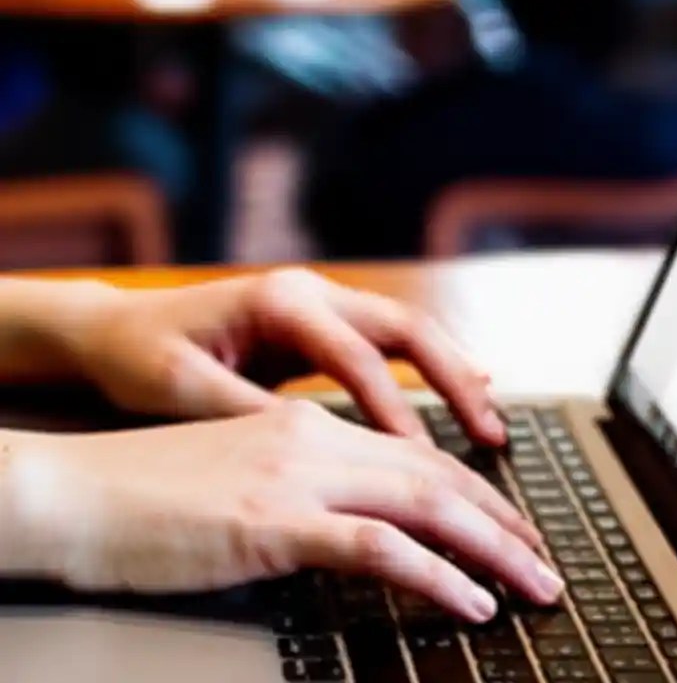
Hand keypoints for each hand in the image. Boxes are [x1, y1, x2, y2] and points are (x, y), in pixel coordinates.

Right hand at [0, 402, 560, 619]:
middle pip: (440, 478)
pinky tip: (472, 602)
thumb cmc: (147, 496)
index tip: (515, 531)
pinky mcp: (275, 521)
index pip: (418, 458)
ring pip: (427, 505)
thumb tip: (364, 530)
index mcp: (308, 425)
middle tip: (547, 564)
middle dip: (506, 524)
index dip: (479, 497)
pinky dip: (439, 575)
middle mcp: (314, 438)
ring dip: (494, 551)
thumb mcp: (243, 481)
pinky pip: (381, 547)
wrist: (72, 494)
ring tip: (534, 586)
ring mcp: (297, 476)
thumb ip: (308, 493)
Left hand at [63, 269, 502, 442]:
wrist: (112, 330)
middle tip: (489, 433)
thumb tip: (313, 447)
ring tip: (490, 423)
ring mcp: (322, 303)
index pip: (357, 356)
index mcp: (279, 301)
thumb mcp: (181, 389)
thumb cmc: (138, 357)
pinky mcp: (324, 326)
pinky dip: (431, 373)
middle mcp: (311, 291)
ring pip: (410, 332)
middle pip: (407, 328)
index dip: (394, 408)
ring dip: (454, 375)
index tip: (422, 458)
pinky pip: (393, 346)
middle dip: (454, 381)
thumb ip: (247, 412)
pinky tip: (465, 397)